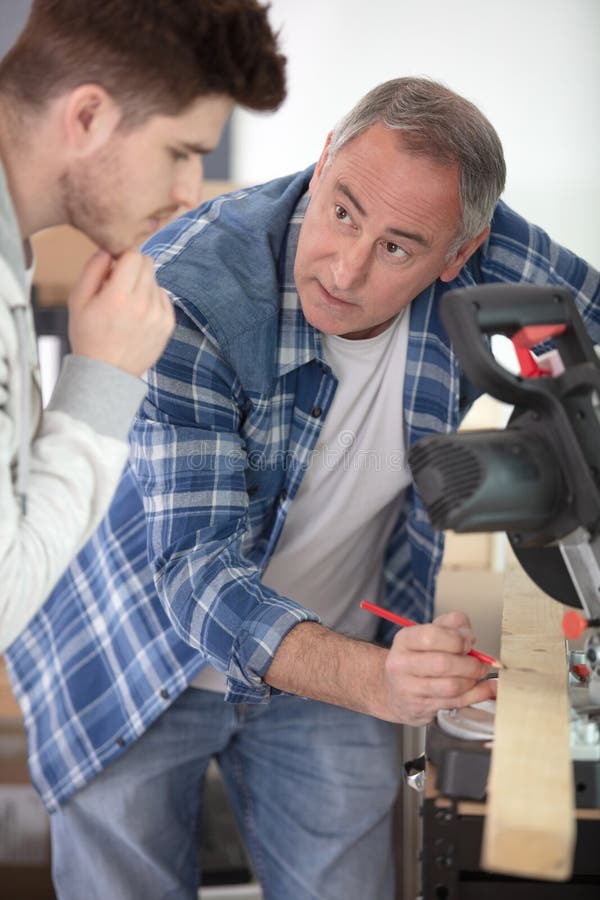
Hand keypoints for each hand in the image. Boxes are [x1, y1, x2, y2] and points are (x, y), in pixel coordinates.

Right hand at [67, 250, 174, 376]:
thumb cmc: (89, 336)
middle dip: (133, 269)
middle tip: (119, 286)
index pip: (133, 255)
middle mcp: (143, 304)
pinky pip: (164, 298)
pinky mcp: (168, 325)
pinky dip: (153, 300)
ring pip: (156, 281)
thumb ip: (92, 270)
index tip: (113, 269)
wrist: (107, 373)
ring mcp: (159, 315)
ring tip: (128, 306)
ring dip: (143, 286)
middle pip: (148, 264)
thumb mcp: (78, 300)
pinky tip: (139, 315)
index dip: (122, 258)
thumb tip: (108, 250)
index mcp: (118, 296)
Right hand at [380, 610, 495, 725]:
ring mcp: (409, 689)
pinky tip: (486, 689)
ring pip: (451, 686)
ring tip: (477, 674)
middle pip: (443, 663)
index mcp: (404, 640)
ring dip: (472, 680)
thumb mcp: (428, 633)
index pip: (430, 636)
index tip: (469, 642)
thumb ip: (451, 624)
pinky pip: (455, 703)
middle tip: (480, 663)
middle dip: (470, 663)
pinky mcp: (420, 709)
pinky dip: (477, 695)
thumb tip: (468, 634)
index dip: (456, 639)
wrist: (392, 690)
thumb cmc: (417, 658)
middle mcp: (401, 665)